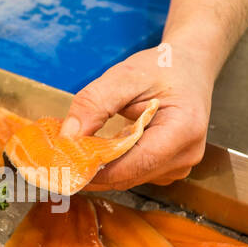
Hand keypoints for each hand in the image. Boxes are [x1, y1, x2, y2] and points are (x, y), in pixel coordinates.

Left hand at [64, 45, 215, 189]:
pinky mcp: (170, 169)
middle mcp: (186, 155)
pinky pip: (135, 174)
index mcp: (183, 130)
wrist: (189, 67)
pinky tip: (100, 150)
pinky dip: (114, 165)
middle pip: (131, 175)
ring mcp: (181, 166)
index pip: (136, 163)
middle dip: (94, 170)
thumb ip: (95, 103)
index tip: (64, 166)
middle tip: (58, 160)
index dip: (99, 170)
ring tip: (76, 151)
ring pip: (130, 178)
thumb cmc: (161, 68)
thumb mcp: (125, 75)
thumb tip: (68, 138)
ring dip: (102, 169)